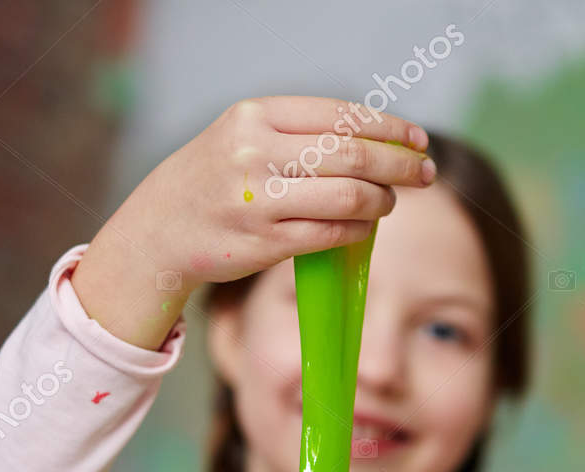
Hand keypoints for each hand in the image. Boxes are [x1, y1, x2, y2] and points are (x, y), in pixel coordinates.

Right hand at [72, 96, 434, 347]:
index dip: (388, 128)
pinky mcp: (265, 242)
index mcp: (254, 116)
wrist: (159, 229)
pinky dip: (359, 229)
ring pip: (350, 196)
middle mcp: (254, 152)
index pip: (340, 115)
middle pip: (353, 155)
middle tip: (425, 173)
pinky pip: (333, 233)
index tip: (417, 139)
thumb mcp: (244, 137)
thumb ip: (300, 134)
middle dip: (400, 165)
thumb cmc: (214, 180)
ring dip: (383, 201)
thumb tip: (377, 140)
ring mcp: (259, 199)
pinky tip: (365, 226)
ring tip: (390, 202)